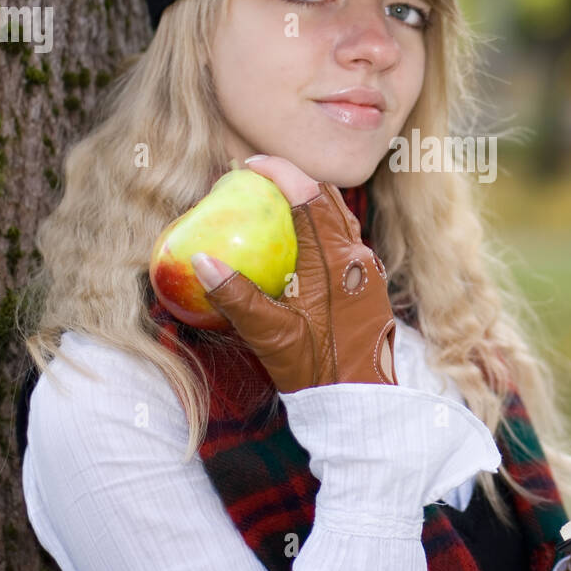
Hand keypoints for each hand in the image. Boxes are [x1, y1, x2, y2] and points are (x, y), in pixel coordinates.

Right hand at [189, 154, 396, 392]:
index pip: (309, 195)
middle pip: (328, 197)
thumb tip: (200, 260)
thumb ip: (236, 297)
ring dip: (309, 200)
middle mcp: (358, 257)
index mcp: (336, 260)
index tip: (250, 165)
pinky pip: (345, 239)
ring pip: (340, 216)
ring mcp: (368, 270)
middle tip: (258, 179)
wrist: (362, 406)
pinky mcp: (370, 285)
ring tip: (274, 203)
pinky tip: (296, 244)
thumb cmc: (316, 371)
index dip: (280, 171)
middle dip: (293, 179)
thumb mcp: (270, 336)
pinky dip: (319, 226)